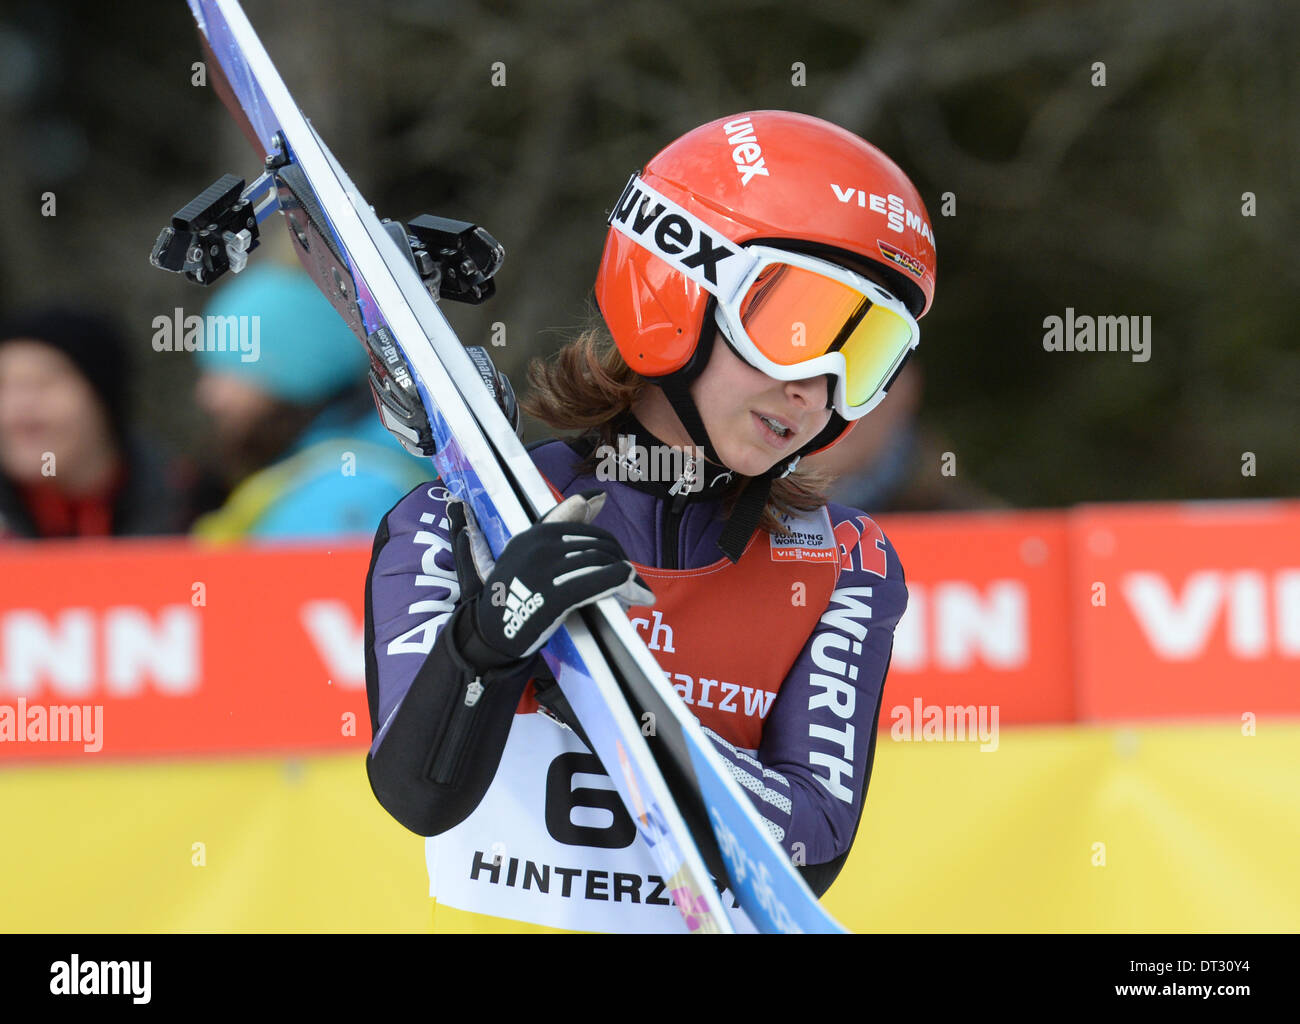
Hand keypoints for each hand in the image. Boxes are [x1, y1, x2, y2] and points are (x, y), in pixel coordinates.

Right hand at [448, 492, 653, 666]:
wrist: (490, 635)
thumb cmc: (513, 596)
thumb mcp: (525, 556)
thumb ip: (558, 530)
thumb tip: (594, 499)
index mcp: (533, 535)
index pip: (572, 517)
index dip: (595, 521)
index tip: (604, 509)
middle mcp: (539, 545)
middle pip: (595, 543)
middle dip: (618, 560)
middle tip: (631, 581)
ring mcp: (545, 569)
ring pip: (600, 562)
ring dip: (627, 578)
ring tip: (638, 594)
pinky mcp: (554, 595)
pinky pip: (598, 582)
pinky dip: (622, 584)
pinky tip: (636, 593)